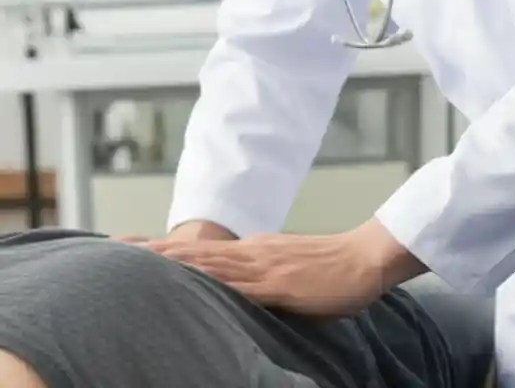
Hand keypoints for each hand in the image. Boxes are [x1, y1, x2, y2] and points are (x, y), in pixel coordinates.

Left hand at [143, 218, 425, 316]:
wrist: (370, 259)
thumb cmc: (340, 272)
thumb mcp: (297, 276)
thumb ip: (270, 283)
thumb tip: (250, 299)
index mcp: (256, 253)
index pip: (203, 252)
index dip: (166, 251)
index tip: (131, 248)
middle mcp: (253, 254)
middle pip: (194, 254)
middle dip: (151, 253)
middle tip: (111, 248)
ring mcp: (263, 267)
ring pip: (206, 264)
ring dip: (167, 263)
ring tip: (130, 260)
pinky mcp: (276, 284)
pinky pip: (233, 284)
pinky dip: (203, 282)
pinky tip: (183, 284)